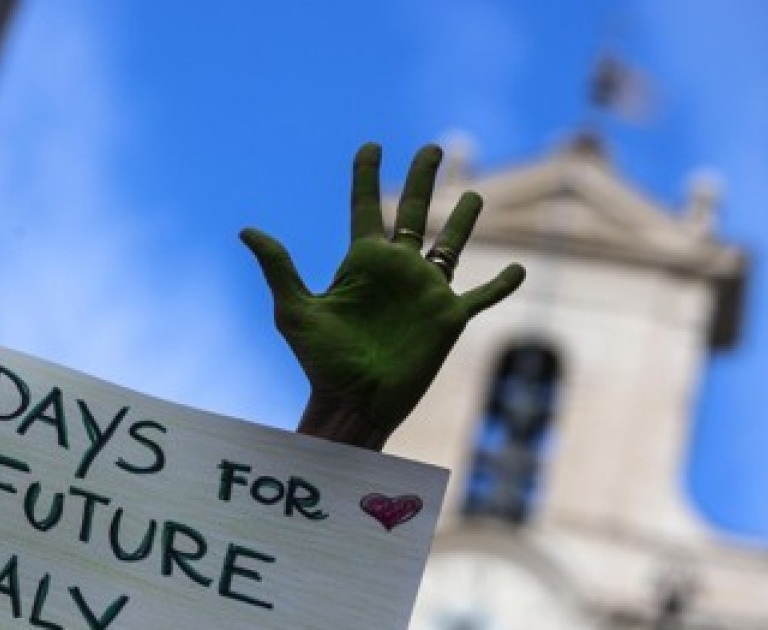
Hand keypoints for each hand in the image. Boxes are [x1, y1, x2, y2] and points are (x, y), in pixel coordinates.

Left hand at [242, 143, 524, 448]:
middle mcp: (397, 269)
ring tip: (474, 194)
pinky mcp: (449, 317)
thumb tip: (247, 230)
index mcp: (362, 262)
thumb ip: (279, 267)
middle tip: (432, 147)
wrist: (354, 401)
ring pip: (451, 245)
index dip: (367, 175)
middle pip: (414, 212)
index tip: (371, 146)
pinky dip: (502, 284)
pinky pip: (482, 296)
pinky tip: (520, 270)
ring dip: (464, 219)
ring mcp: (425, 291)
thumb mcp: (295, 310)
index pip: (366, 207)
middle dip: (422, 177)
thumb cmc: (321, 361)